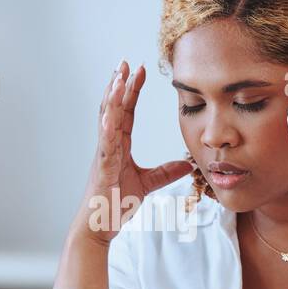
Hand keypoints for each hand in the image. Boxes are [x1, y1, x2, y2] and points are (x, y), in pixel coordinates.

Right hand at [77, 60, 190, 244]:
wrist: (99, 226)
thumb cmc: (115, 205)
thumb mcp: (147, 184)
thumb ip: (166, 172)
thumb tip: (188, 164)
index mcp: (118, 147)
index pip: (126, 113)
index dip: (132, 91)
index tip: (139, 71)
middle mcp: (108, 146)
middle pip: (113, 108)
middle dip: (119, 85)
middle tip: (125, 62)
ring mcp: (103, 155)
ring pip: (106, 120)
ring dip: (111, 98)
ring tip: (117, 78)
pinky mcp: (102, 168)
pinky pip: (104, 144)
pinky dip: (107, 127)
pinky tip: (110, 113)